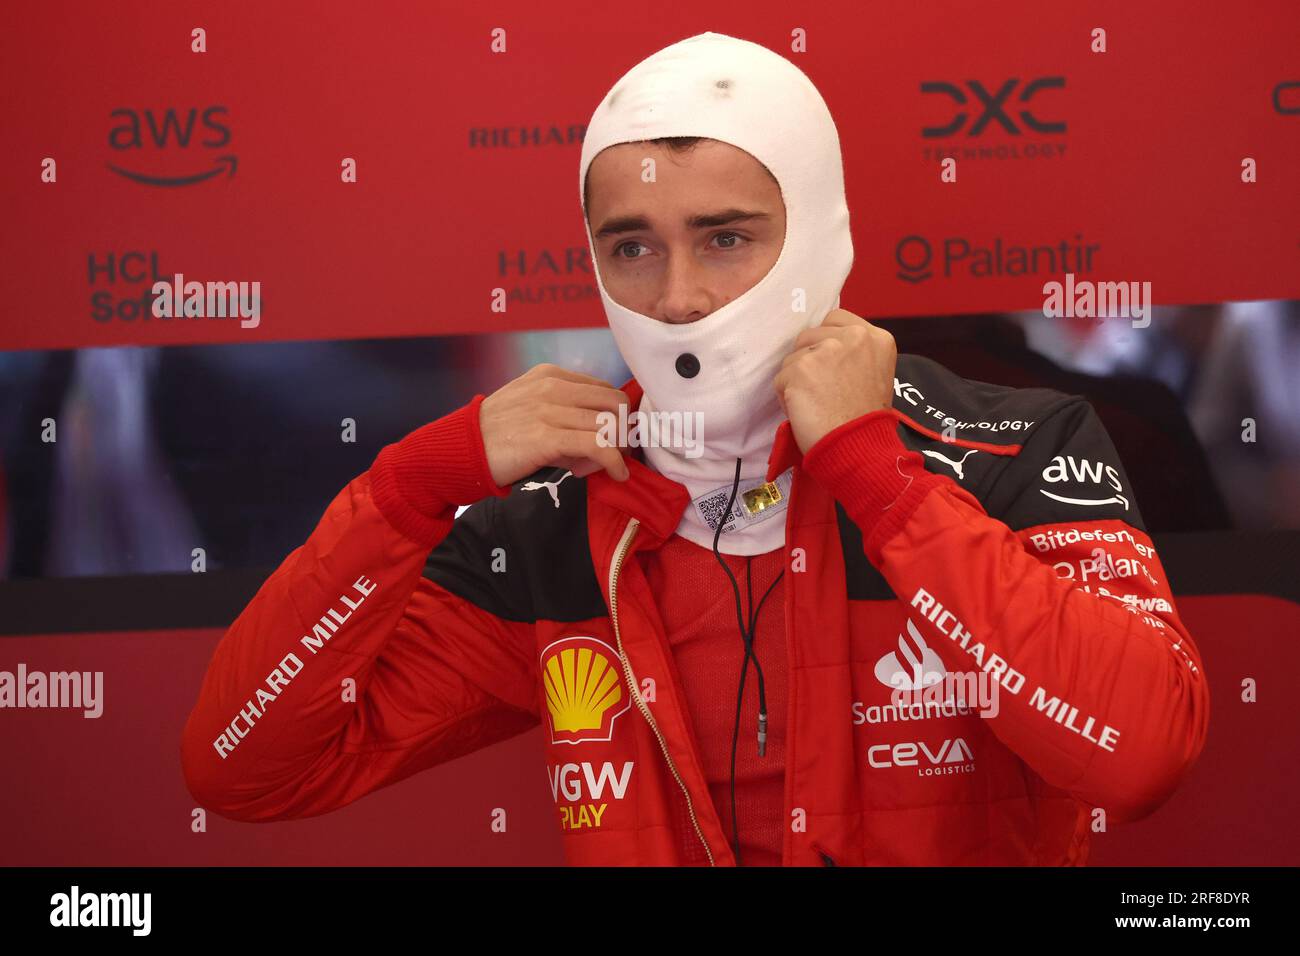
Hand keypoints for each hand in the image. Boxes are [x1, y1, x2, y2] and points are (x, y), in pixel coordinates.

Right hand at [479, 364, 631, 485]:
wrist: (461, 450)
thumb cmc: (495, 435)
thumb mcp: (529, 408)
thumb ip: (562, 413)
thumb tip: (599, 439)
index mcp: (549, 376)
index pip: (604, 389)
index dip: (617, 415)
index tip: (614, 439)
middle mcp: (552, 387)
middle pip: (614, 403)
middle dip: (625, 430)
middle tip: (621, 453)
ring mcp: (548, 410)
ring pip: (609, 423)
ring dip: (619, 449)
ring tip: (610, 467)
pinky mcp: (546, 437)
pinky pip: (597, 445)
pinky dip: (614, 461)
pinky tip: (617, 474)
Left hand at [772, 309, 895, 453]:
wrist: (859, 447)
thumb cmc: (866, 420)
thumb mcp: (875, 374)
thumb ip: (853, 354)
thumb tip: (822, 348)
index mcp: (876, 337)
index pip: (835, 319)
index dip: (826, 341)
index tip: (828, 365)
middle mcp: (854, 337)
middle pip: (809, 335)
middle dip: (809, 360)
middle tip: (823, 390)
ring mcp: (826, 350)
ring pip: (792, 357)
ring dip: (797, 380)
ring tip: (816, 404)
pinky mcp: (801, 368)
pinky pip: (781, 379)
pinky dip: (787, 398)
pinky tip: (806, 412)